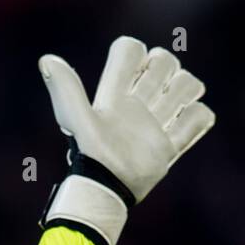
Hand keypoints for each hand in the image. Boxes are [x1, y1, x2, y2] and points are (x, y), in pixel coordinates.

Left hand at [37, 36, 214, 244]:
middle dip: (166, 68)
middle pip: (164, 62)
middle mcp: (137, 104)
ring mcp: (155, 124)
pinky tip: (183, 128)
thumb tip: (47, 60)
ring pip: (186, 85)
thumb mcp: (75, 119)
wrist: (107, 192)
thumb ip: (66, 90)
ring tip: (172, 109)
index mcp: (115, 93)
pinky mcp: (169, 147)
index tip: (133, 72)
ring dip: (186, 89)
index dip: (136, 54)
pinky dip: (198, 117)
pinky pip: (197, 119)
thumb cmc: (90, 155)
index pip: (130, 52)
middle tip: (155, 92)